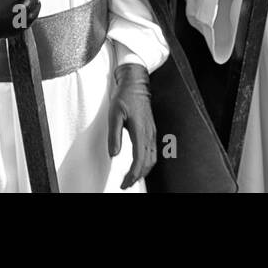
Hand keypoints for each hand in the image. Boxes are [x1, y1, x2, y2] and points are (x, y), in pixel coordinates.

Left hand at [108, 63, 156, 190]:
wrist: (136, 82)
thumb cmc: (124, 96)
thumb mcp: (114, 114)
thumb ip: (114, 135)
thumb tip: (115, 154)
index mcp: (140, 130)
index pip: (140, 159)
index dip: (133, 174)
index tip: (124, 183)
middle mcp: (149, 133)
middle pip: (148, 162)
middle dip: (138, 176)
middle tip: (126, 184)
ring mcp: (152, 131)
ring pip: (153, 158)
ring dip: (144, 170)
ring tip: (132, 178)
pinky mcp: (151, 129)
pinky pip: (153, 151)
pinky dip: (147, 162)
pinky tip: (140, 164)